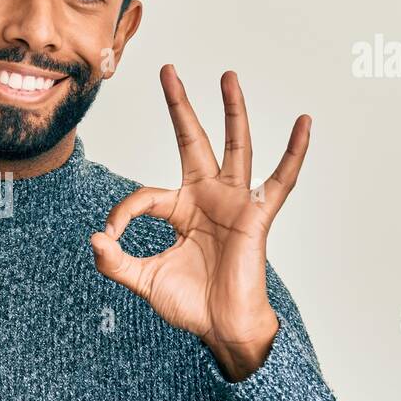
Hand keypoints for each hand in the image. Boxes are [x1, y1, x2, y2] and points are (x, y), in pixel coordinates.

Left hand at [91, 66, 310, 381]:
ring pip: (235, 146)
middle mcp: (207, 198)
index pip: (145, 196)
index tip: (109, 238)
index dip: (122, 214)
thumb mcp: (142, 280)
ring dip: (232, 111)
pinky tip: (304, 123)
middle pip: (193, 140)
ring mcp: (234, 202)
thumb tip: (95, 237)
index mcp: (179, 210)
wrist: (221, 329)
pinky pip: (281, 179)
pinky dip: (294, 151)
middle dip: (180, 106)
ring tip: (228, 76)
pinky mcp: (258, 215)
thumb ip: (115, 261)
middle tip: (168, 70)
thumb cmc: (189, 305)